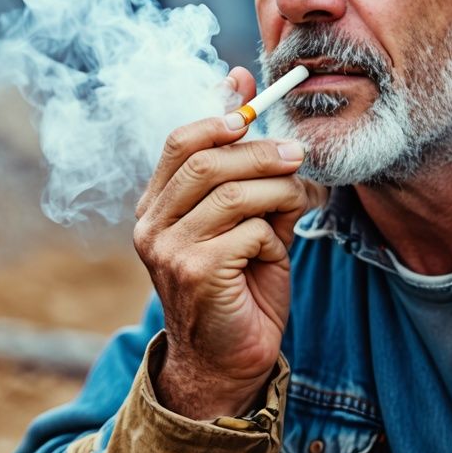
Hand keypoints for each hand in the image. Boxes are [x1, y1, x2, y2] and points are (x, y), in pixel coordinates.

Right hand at [133, 66, 325, 419]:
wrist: (229, 362)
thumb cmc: (240, 287)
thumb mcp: (245, 220)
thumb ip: (246, 171)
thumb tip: (243, 90)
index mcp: (157, 207)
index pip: (178, 143)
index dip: (216, 116)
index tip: (249, 102)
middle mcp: (152, 226)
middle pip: (206, 162)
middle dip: (260, 152)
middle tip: (298, 155)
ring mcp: (169, 251)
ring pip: (233, 194)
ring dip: (278, 194)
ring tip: (299, 206)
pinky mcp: (196, 273)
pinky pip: (249, 232)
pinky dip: (273, 238)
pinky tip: (272, 257)